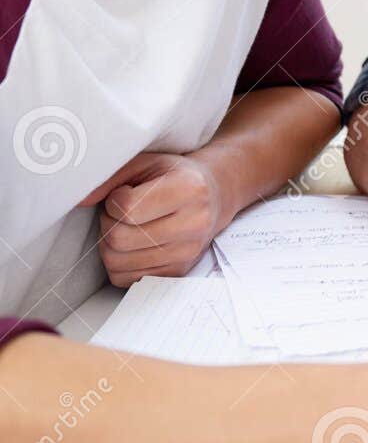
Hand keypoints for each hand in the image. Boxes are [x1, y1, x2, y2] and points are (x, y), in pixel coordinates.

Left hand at [86, 153, 231, 284]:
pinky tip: (134, 244)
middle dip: (108, 223)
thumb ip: (111, 176)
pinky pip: (126, 279)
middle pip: (118, 239)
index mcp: (189, 189)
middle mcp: (194, 224)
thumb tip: (79, 200)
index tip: (125, 192)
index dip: (113, 200)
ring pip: (117, 263)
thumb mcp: (147, 163)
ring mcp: (187, 252)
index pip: (126, 209)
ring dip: (111, 245)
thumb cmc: (174, 176)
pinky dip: (119, 263)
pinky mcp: (178, 271)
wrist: (214, 196)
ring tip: (127, 227)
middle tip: (120, 212)